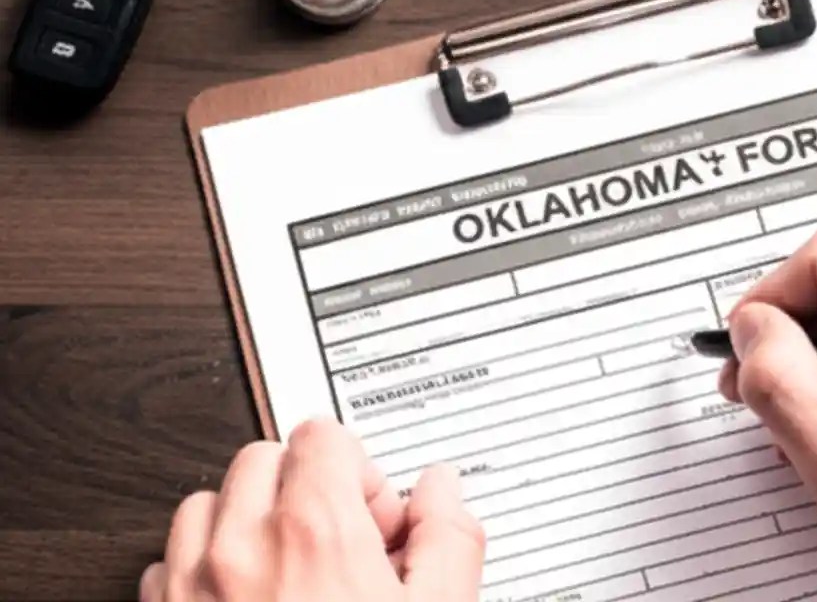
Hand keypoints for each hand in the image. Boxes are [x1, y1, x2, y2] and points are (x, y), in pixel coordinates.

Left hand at [139, 418, 484, 600]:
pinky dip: (201, 570)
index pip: (322, 434)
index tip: (373, 515)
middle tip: (339, 540)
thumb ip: (450, 540)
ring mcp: (191, 588)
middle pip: (263, 457)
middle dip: (304, 487)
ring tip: (289, 568)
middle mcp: (241, 551)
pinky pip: (164, 564)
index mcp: (314, 533)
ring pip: (208, 504)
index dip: (359, 470)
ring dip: (249, 523)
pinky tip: (243, 600)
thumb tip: (442, 491)